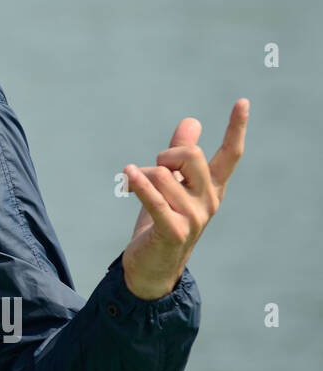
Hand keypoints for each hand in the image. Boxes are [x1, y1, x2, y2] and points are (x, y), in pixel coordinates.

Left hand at [120, 98, 248, 299]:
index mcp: (212, 188)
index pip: (230, 154)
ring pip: (162, 175)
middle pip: (190, 155)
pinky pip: (155, 200)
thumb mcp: (172, 185)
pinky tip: (128, 175)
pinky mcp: (174, 231)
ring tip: (133, 188)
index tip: (242, 102)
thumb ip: (180, 154)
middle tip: (153, 171)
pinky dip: (139, 185)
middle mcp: (208, 201)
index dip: (235, 128)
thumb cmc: (162, 222)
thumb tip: (191, 121)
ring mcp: (194, 218)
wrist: (152, 268)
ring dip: (141, 177)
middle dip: (166, 154)